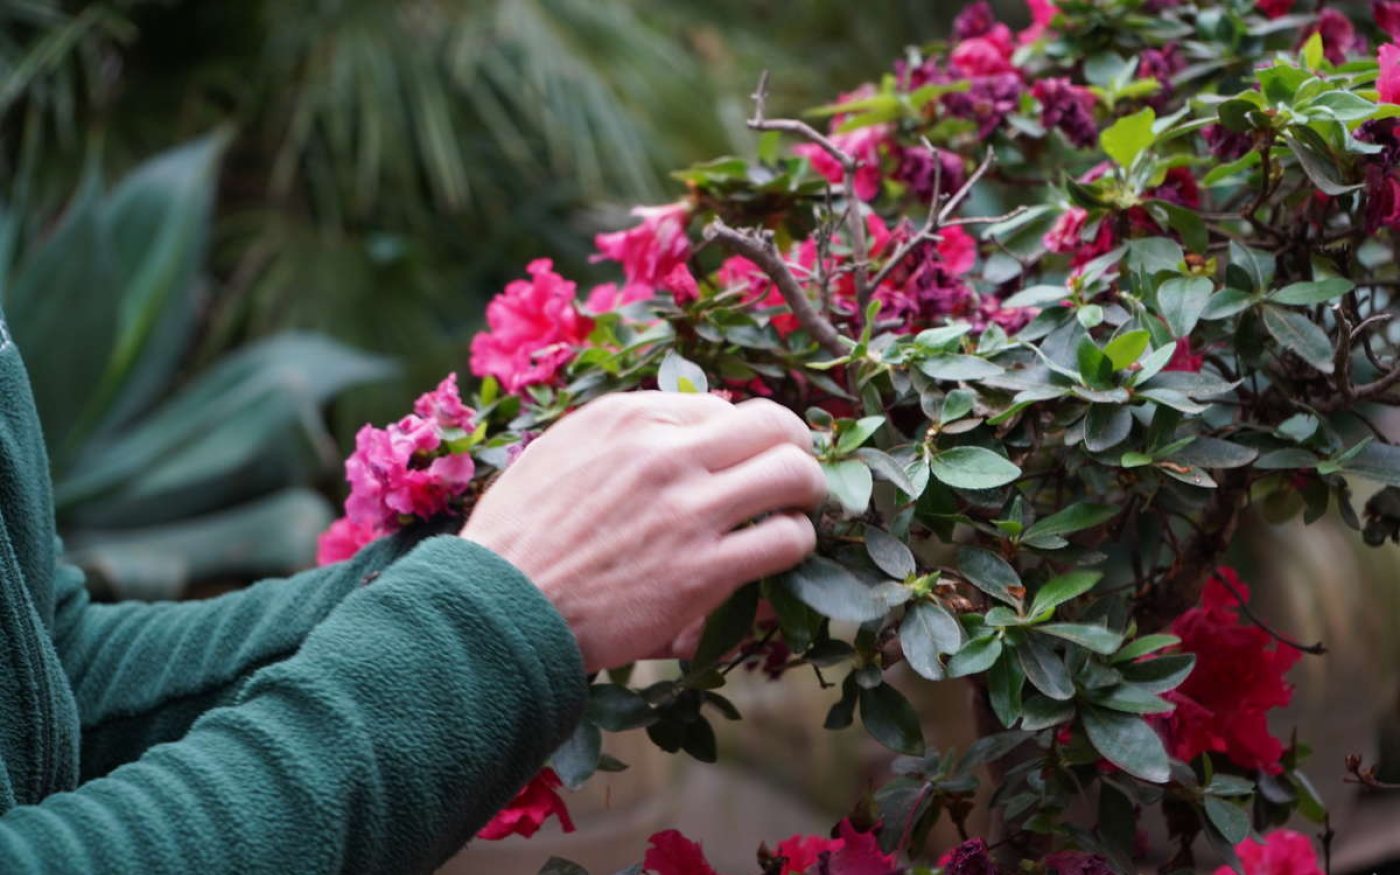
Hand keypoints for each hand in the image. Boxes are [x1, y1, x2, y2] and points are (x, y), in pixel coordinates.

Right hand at [460, 391, 825, 671]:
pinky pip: (786, 541)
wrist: (497, 610)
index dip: (737, 438)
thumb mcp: (561, 454)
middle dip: (795, 448)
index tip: (736, 464)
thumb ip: (624, 437)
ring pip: (795, 475)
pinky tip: (775, 558)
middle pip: (776, 424)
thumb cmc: (520, 537)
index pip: (720, 406)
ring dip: (804, 496)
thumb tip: (686, 429)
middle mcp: (663, 452)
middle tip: (793, 475)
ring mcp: (688, 511)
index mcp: (626, 417)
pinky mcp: (703, 572)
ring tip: (793, 516)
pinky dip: (793, 546)